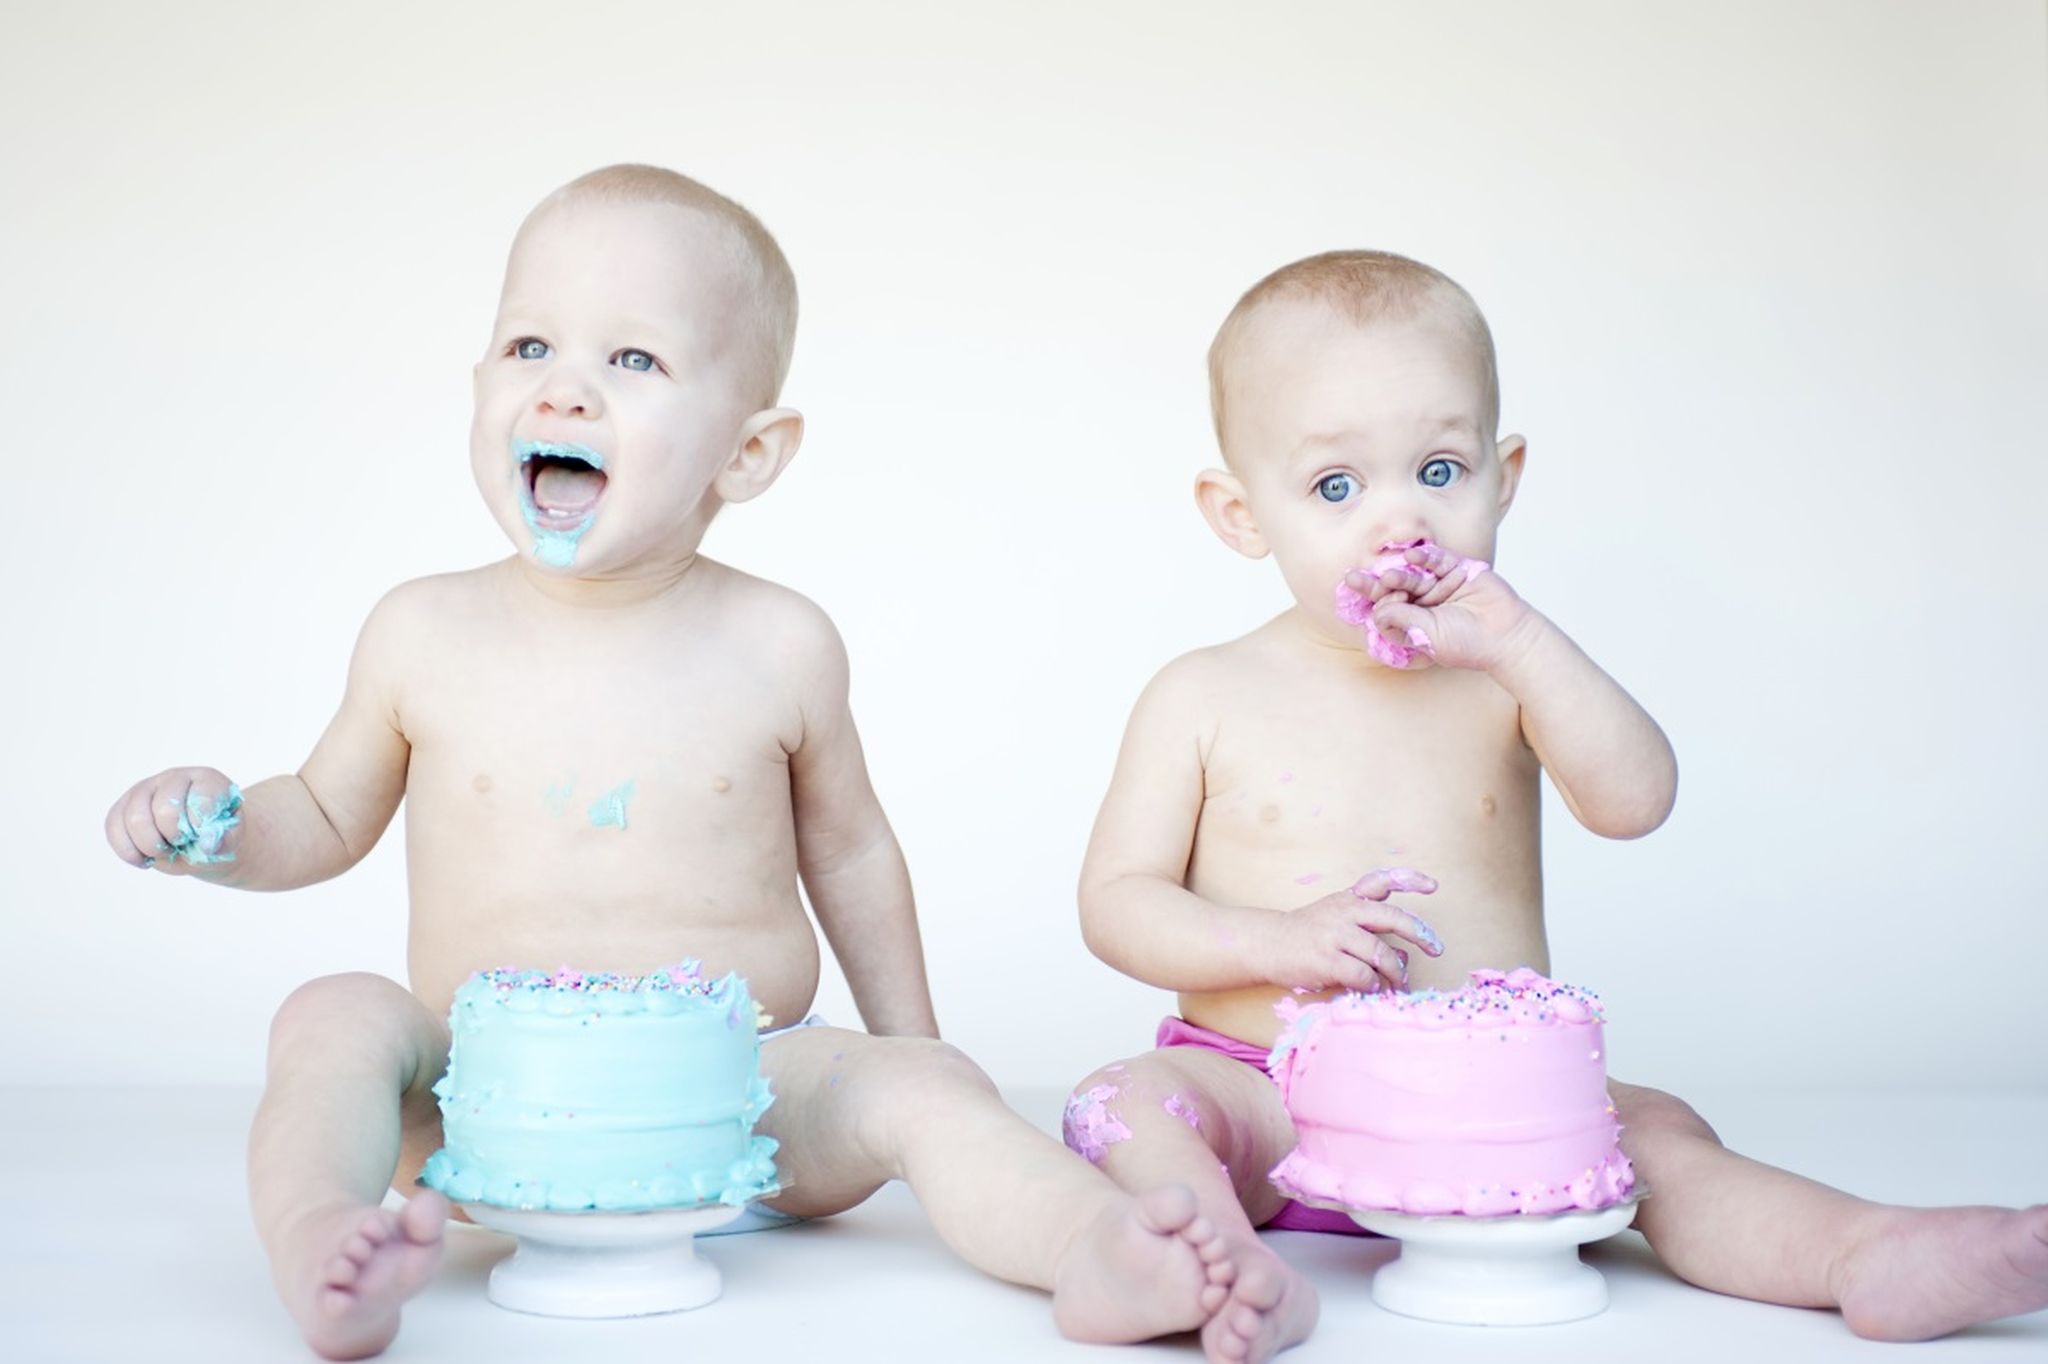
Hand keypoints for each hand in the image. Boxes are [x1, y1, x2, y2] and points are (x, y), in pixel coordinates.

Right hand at [105, 768, 243, 872]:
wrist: (201, 841)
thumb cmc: (218, 836)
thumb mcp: (231, 838)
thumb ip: (223, 839)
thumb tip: (207, 844)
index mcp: (207, 780)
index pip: (201, 799)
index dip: (201, 828)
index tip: (207, 843)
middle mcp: (174, 778)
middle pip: (164, 809)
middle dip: (175, 838)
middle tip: (184, 846)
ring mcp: (145, 790)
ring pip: (134, 819)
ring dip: (151, 846)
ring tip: (165, 852)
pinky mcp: (123, 807)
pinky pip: (113, 828)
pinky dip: (128, 851)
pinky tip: (145, 859)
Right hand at [1258, 867, 1444, 993]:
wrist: (1268, 945)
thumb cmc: (1307, 935)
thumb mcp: (1335, 916)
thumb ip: (1368, 928)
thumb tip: (1404, 956)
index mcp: (1348, 899)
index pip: (1382, 881)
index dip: (1410, 881)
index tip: (1432, 886)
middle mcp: (1344, 912)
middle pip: (1393, 918)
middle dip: (1420, 934)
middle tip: (1436, 949)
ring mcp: (1336, 936)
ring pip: (1382, 954)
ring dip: (1396, 972)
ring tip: (1397, 983)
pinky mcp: (1328, 961)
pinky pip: (1364, 976)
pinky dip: (1373, 985)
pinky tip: (1370, 988)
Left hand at [1344, 543, 1537, 672]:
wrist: (1507, 635)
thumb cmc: (1468, 643)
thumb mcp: (1428, 636)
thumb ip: (1403, 621)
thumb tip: (1376, 611)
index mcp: (1414, 622)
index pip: (1387, 610)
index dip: (1375, 606)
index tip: (1365, 604)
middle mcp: (1423, 603)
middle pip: (1393, 590)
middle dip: (1373, 586)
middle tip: (1352, 579)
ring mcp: (1440, 585)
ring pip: (1413, 575)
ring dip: (1400, 575)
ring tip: (1389, 577)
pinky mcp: (1457, 570)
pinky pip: (1436, 559)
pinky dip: (1424, 556)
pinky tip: (1410, 555)